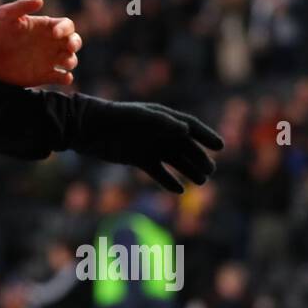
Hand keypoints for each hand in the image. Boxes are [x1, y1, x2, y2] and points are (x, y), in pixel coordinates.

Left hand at [0, 0, 80, 86]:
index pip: (66, 25)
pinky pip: (61, 77)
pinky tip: (63, 77)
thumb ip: (21, 6)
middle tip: (68, 47)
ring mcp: (48, 59)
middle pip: (74, 41)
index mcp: (45, 26)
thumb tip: (40, 0)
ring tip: (64, 63)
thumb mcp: (5, 15)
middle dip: (75, 43)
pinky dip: (66, 78)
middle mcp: (51, 42)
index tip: (55, 33)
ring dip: (72, 61)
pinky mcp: (44, 75)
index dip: (65, 28)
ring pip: (70, 59)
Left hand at [77, 99, 223, 192]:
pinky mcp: (138, 158)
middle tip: (210, 171)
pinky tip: (178, 190)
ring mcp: (149, 145)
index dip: (206, 135)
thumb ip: (162, 122)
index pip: (190, 126)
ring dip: (188, 170)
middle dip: (199, 157)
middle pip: (185, 146)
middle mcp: (158, 132)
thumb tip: (186, 130)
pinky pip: (158, 171)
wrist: (87, 128)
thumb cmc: (114, 118)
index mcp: (162, 117)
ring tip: (201, 181)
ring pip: (175, 160)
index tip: (221, 147)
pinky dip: (167, 180)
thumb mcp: (139, 117)